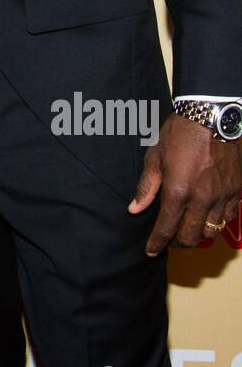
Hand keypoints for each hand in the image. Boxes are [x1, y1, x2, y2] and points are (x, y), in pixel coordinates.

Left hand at [128, 113, 241, 255]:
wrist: (212, 116)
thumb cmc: (180, 133)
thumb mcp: (155, 156)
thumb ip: (147, 186)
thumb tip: (135, 209)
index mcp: (178, 190)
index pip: (166, 228)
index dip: (157, 243)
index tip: (152, 251)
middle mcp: (202, 198)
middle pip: (190, 237)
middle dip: (177, 243)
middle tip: (170, 238)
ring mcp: (223, 196)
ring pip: (211, 231)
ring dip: (197, 234)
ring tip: (188, 227)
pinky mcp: (237, 191)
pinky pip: (228, 218)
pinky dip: (216, 222)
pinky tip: (207, 214)